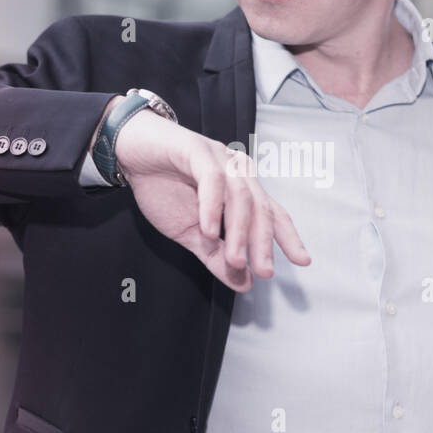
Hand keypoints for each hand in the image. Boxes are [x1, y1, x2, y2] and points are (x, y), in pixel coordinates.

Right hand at [110, 108, 310, 291]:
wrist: (130, 153)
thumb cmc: (162, 187)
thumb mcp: (190, 233)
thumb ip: (216, 257)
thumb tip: (244, 283)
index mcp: (239, 190)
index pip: (271, 214)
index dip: (287, 237)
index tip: (302, 261)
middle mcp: (237, 173)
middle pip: (260, 208)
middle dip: (263, 243)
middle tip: (263, 272)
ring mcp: (220, 159)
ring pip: (240, 196)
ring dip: (239, 231)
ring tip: (234, 259)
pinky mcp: (197, 150)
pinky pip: (212, 179)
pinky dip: (212, 206)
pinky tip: (209, 229)